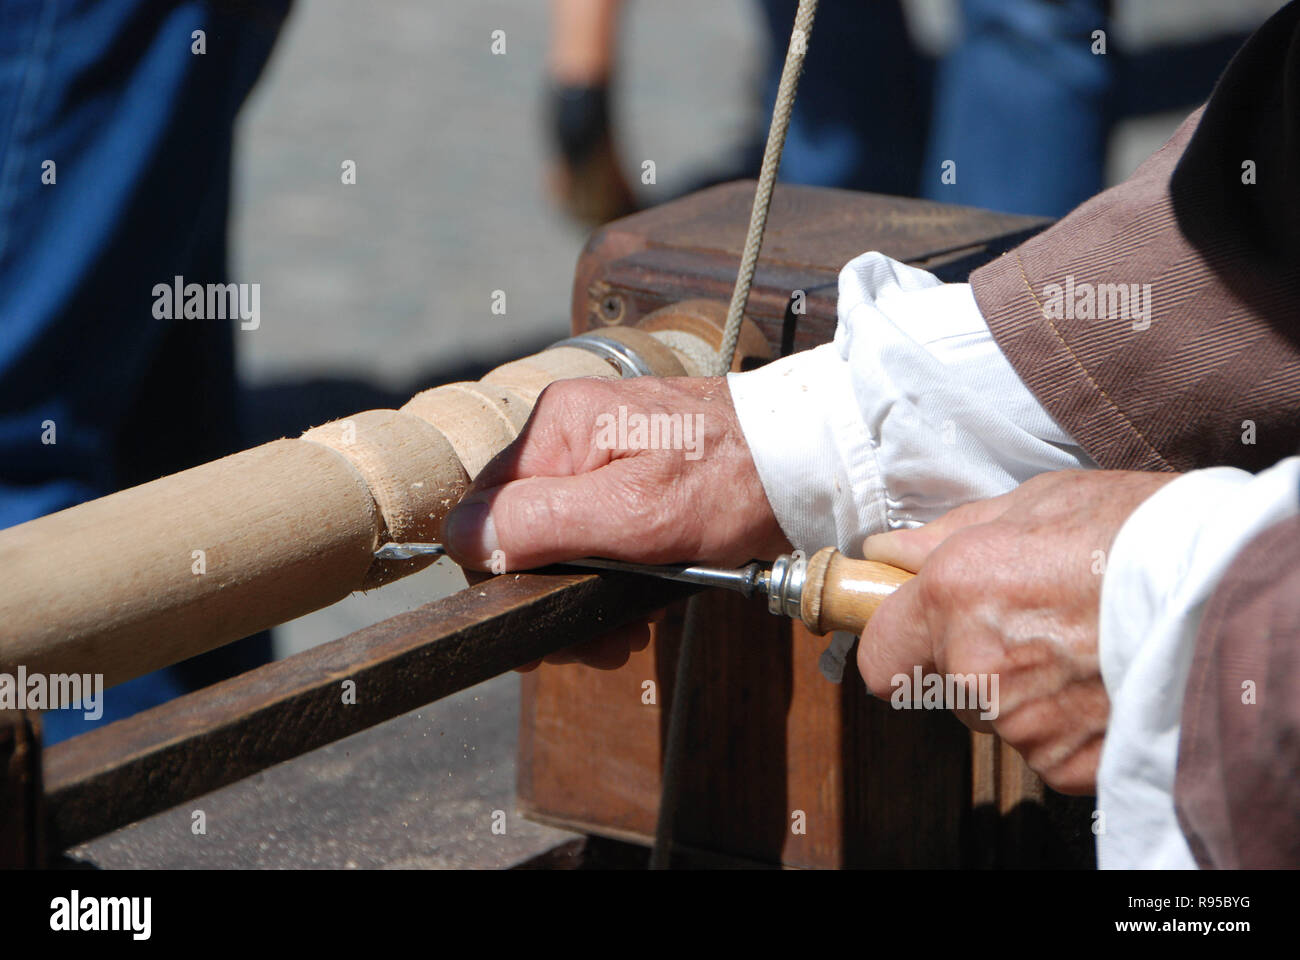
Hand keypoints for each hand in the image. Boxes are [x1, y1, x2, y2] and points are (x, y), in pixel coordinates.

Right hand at [442, 376, 789, 666]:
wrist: (812, 465)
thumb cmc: (732, 480)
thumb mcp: (632, 512)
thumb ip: (542, 523)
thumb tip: (462, 539)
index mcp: (560, 426)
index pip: (487, 508)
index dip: (502, 574)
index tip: (536, 623)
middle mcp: (574, 433)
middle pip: (525, 531)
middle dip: (556, 596)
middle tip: (597, 647)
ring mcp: (605, 454)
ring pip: (563, 542)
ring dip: (588, 597)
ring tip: (626, 634)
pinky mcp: (634, 476)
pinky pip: (600, 534)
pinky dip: (616, 577)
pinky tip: (642, 607)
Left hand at [856, 469, 1175, 794]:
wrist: (1225, 586)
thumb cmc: (1137, 532)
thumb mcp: (1036, 504)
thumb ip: (950, 536)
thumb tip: (892, 553)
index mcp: (953, 595)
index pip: (879, 659)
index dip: (897, 645)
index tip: (916, 632)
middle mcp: (974, 666)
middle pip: (942, 687)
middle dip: (971, 659)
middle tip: (1031, 622)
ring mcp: (1021, 721)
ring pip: (996, 717)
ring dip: (1022, 692)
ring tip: (1079, 647)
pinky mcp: (1066, 762)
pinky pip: (1043, 747)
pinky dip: (1065, 724)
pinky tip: (1100, 681)